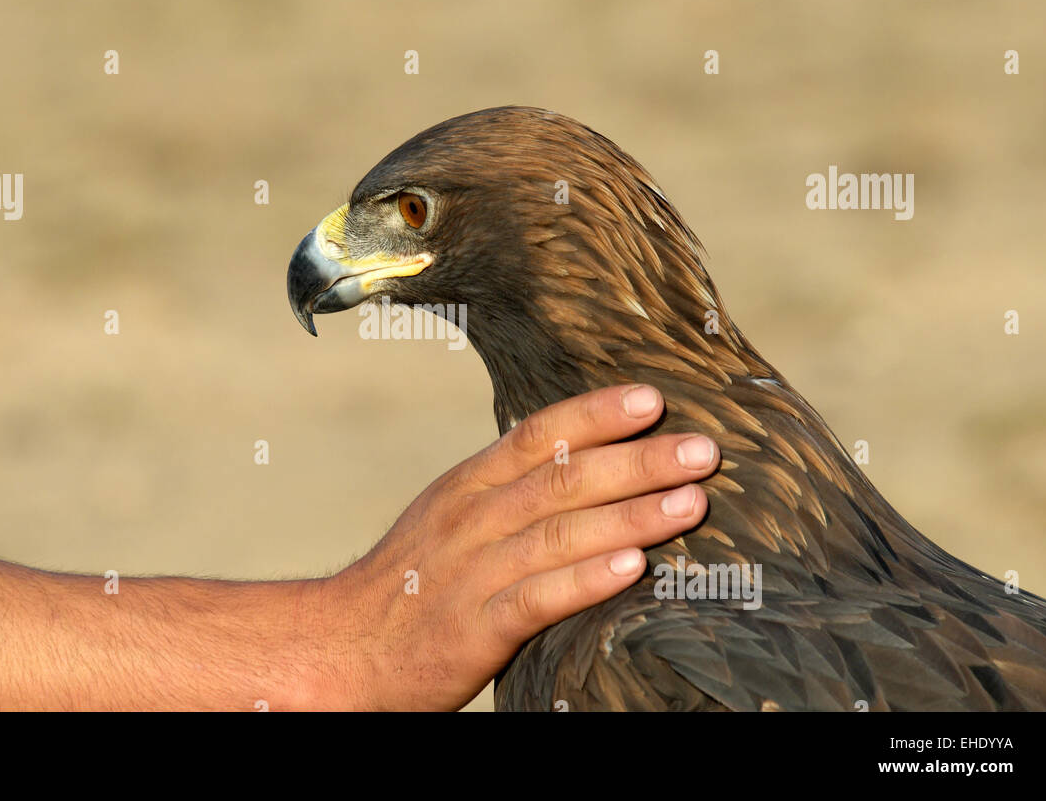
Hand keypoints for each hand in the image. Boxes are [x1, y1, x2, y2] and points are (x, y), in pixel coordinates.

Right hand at [319, 384, 719, 709]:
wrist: (341, 646)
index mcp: (467, 486)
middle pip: (563, 479)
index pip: (538, 435)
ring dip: (632, 516)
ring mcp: (472, 573)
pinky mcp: (475, 629)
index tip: (653, 398)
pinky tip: (633, 569)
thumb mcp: (448, 516)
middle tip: (704, 450)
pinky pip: (538, 599)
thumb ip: (508, 491)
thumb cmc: (408, 581)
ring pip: (560, 533)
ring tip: (693, 504)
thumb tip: (587, 461)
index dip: (596, 414)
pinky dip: (586, 581)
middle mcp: (472, 519)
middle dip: (639, 461)